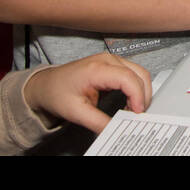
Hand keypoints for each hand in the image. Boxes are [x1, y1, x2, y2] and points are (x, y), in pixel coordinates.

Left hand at [22, 53, 152, 133]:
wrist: (46, 85)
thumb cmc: (56, 92)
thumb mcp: (76, 112)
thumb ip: (98, 122)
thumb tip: (116, 130)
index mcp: (96, 68)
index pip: (128, 78)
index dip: (137, 96)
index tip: (137, 113)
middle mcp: (107, 60)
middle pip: (139, 74)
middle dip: (143, 96)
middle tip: (136, 116)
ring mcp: (112, 60)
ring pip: (139, 73)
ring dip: (141, 93)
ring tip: (131, 111)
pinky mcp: (113, 65)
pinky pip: (133, 74)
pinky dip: (136, 89)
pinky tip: (129, 102)